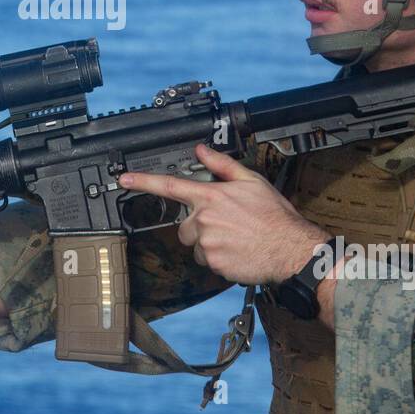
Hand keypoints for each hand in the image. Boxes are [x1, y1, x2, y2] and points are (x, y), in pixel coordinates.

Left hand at [119, 144, 330, 286]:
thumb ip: (222, 165)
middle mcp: (204, 219)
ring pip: (195, 245)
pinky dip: (219, 259)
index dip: (143, 181)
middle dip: (198, 226)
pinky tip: (237, 252)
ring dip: (209, 244)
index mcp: (211, 196)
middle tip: (226, 226)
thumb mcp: (251, 182)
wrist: (290, 249)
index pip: (170, 185)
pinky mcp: (213, 263)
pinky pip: (207, 261)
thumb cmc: (274, 217)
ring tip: (234, 239)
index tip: (124, 179)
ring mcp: (207, 242)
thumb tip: (202, 150)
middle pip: (184, 225)